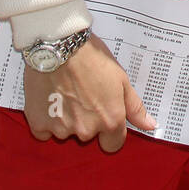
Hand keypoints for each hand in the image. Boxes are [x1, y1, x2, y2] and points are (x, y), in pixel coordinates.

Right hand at [23, 33, 155, 152]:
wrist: (60, 45)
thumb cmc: (93, 58)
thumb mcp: (121, 79)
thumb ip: (135, 107)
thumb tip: (150, 126)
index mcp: (110, 121)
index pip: (112, 145)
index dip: (109, 130)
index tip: (103, 113)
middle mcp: (86, 130)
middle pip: (88, 135)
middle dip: (87, 120)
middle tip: (83, 94)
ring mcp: (61, 129)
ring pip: (66, 132)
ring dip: (66, 118)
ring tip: (66, 91)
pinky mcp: (38, 123)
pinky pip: (44, 130)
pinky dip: (46, 118)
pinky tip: (50, 98)